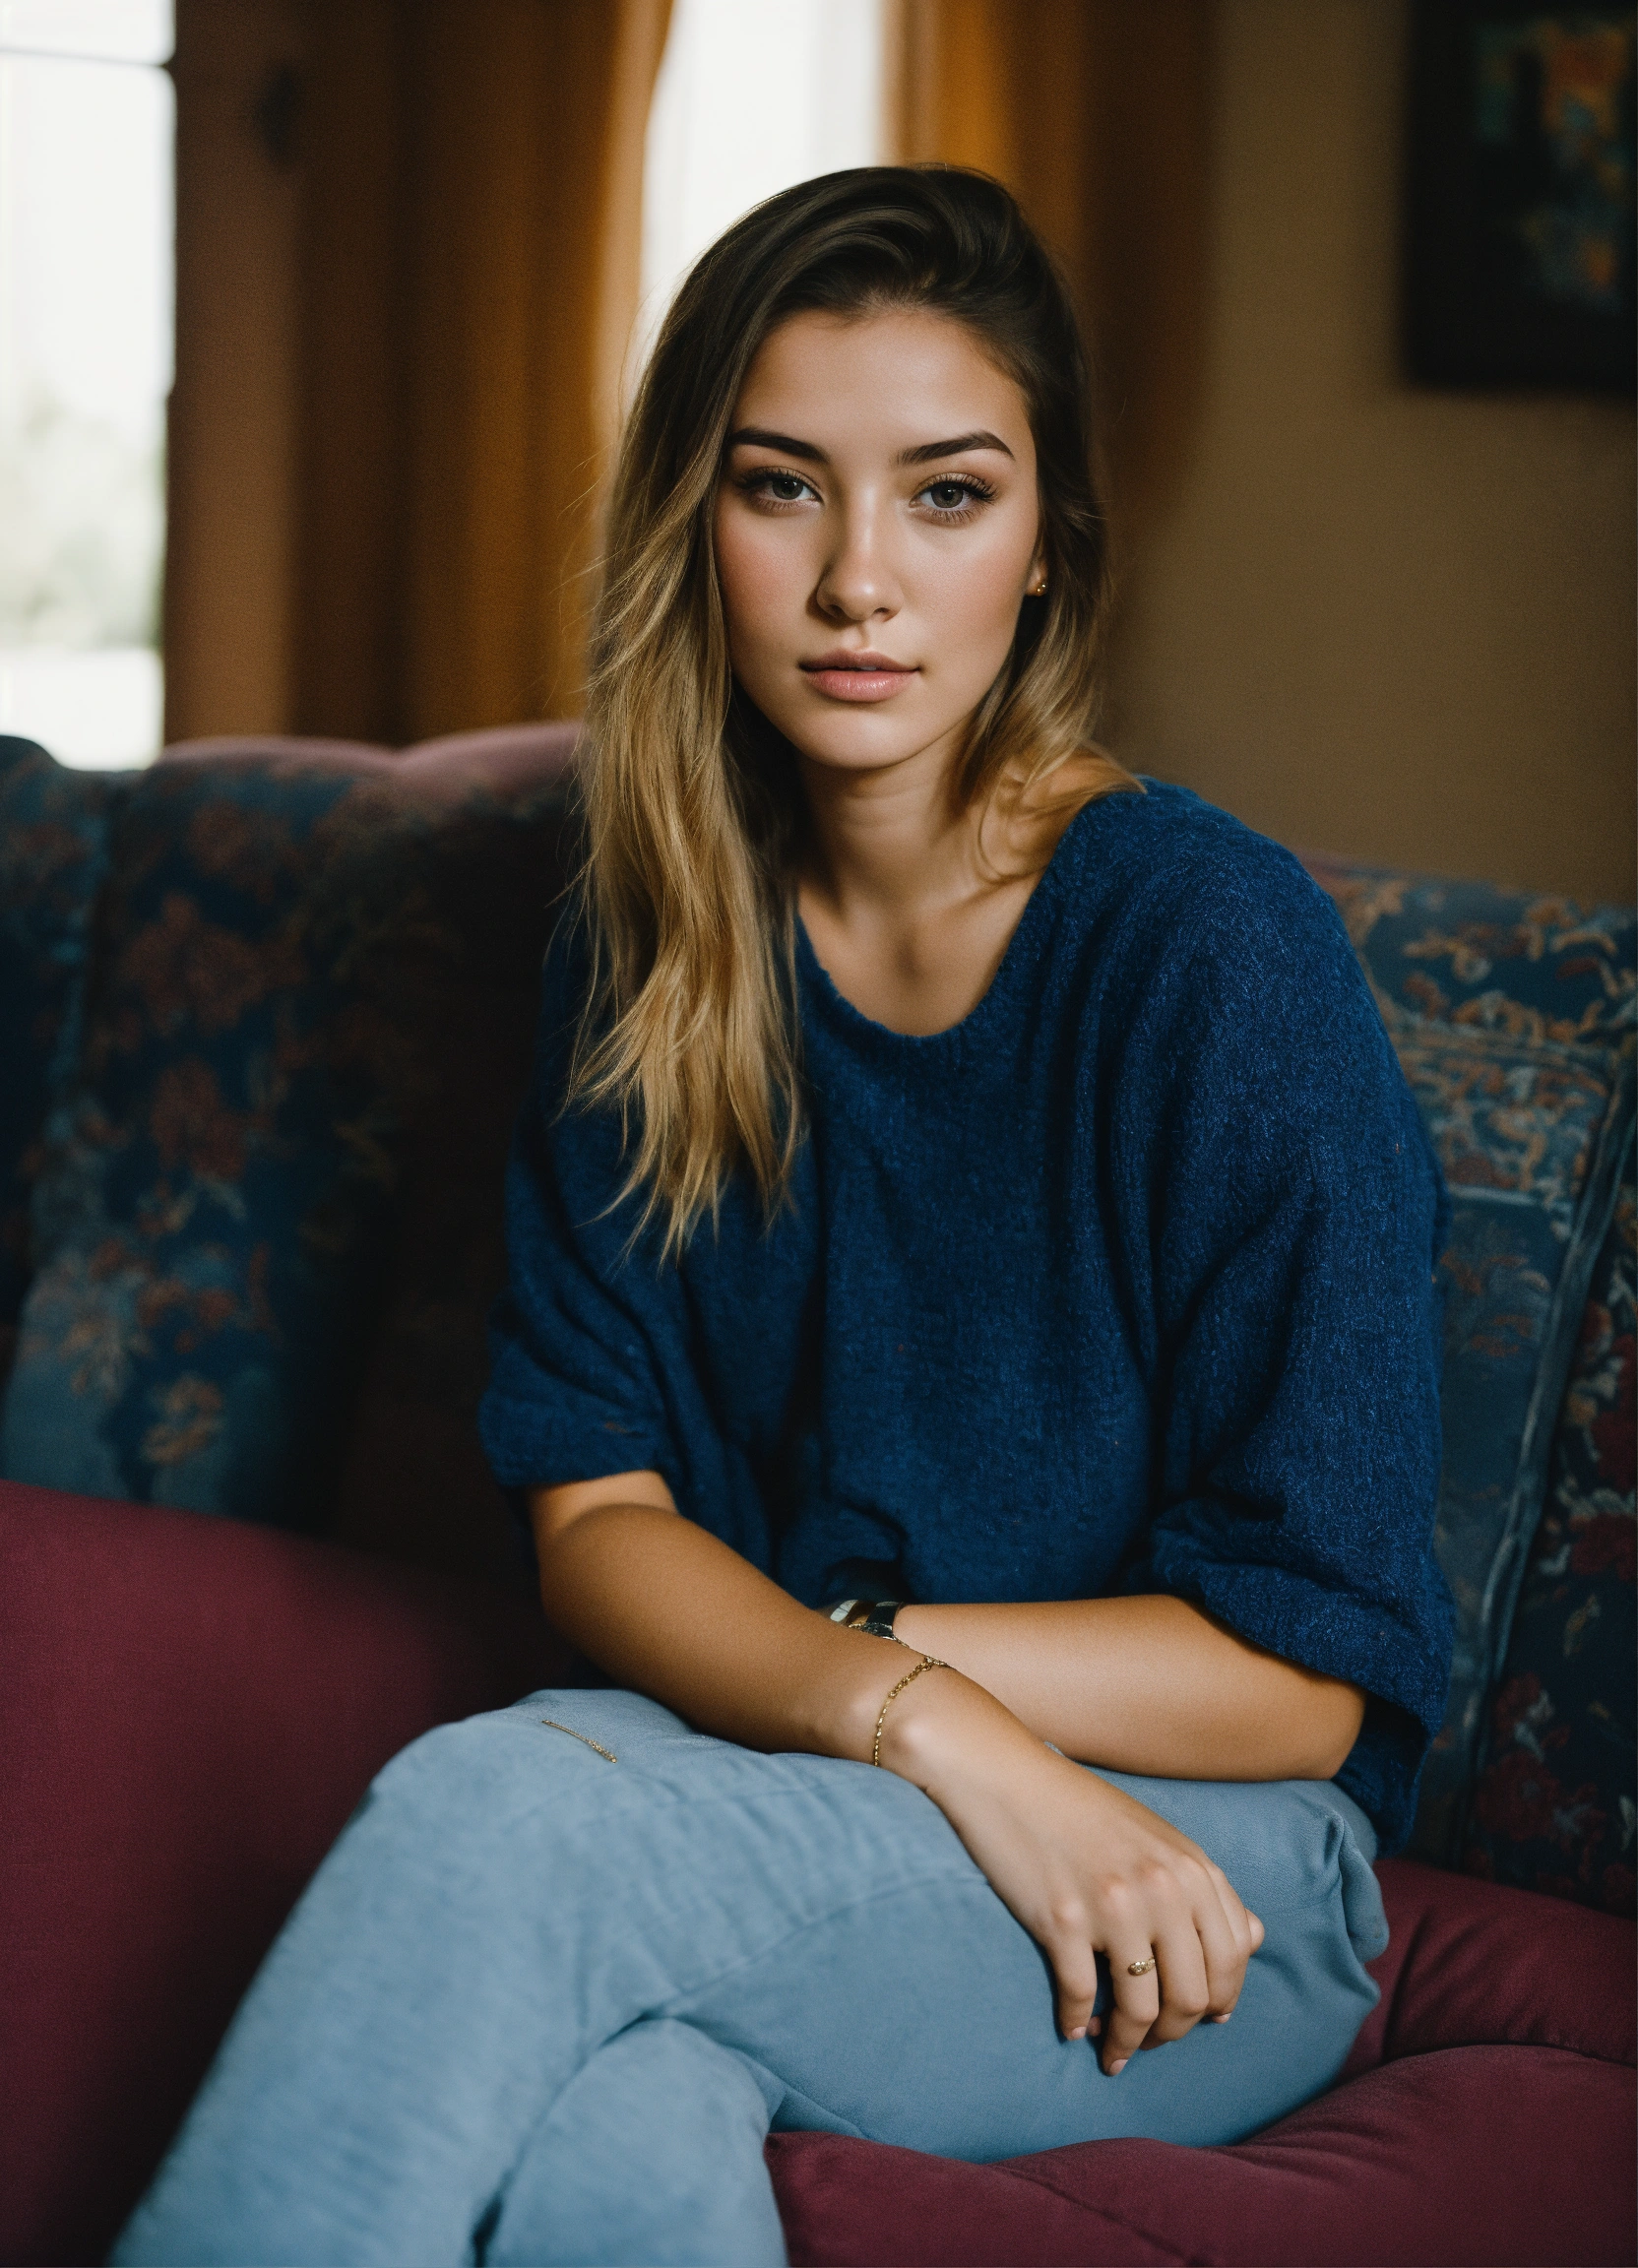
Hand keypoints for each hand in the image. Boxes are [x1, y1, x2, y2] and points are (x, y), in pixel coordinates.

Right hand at [880, 1668, 1263, 2071]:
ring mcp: (1111, 1906)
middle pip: (1192, 1996)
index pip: (1232, 1960)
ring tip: (1115, 2052)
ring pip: (1140, 2009)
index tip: (1202, 2019)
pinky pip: (1081, 1996)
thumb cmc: (1083, 1808)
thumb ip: (1207, 1887)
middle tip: (1154, 2042)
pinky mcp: (1061, 1920)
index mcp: (1191, 1867)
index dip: (1220, 2000)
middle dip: (1174, 2032)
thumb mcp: (1160, 1837)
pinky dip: (1078, 2022)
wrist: (1006, 1774)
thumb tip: (1255, 1941)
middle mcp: (1161, 1888)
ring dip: (1130, 2043)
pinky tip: (1073, 2028)